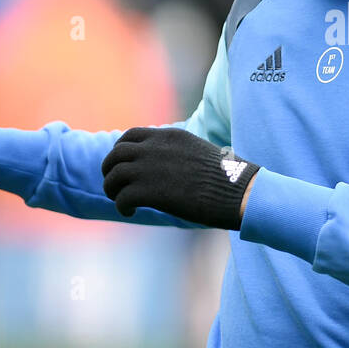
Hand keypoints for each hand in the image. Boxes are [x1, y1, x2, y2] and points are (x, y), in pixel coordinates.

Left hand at [101, 127, 259, 229]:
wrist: (238, 192)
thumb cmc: (227, 178)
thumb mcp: (200, 154)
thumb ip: (179, 155)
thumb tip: (173, 168)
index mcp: (169, 136)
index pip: (131, 136)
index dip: (121, 151)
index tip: (123, 165)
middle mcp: (156, 148)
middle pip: (116, 154)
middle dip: (110, 170)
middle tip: (114, 185)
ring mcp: (151, 168)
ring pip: (114, 175)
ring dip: (112, 189)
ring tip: (121, 200)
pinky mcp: (150, 191)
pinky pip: (122, 197)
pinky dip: (122, 205)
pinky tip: (131, 212)